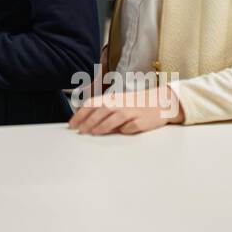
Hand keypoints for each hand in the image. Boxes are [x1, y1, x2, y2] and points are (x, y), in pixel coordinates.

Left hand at [68, 84, 183, 134]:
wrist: (159, 102)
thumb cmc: (134, 104)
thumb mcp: (117, 104)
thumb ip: (103, 112)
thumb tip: (86, 123)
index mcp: (112, 99)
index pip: (92, 104)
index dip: (80, 114)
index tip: (72, 124)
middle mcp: (120, 103)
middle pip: (101, 110)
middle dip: (88, 121)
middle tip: (79, 131)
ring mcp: (131, 112)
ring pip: (114, 117)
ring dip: (102, 125)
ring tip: (92, 132)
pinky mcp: (141, 121)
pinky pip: (131, 126)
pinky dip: (124, 129)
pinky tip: (119, 132)